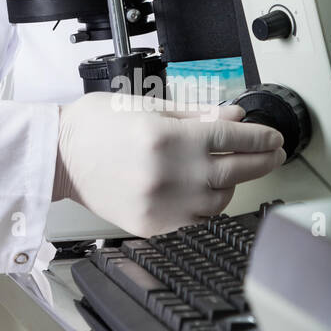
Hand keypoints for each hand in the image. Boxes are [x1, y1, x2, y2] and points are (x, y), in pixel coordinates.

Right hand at [52, 94, 285, 236]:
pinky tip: (206, 192)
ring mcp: (161, 204)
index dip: (259, 137)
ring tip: (231, 171)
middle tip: (273, 154)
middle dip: (261, 160)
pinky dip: (208, 206)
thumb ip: (194, 114)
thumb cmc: (94, 126)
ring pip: (219, 201)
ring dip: (233, 184)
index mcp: (166, 137)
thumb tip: (234, 119)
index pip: (231, 139)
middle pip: (234, 171)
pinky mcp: (152, 225)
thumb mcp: (145, 105)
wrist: (57, 156)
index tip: (272, 136)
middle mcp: (168, 174)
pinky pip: (196, 220)